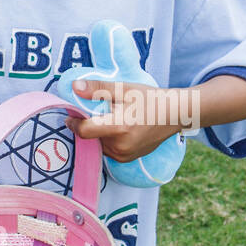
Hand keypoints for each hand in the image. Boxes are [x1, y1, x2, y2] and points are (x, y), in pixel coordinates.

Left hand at [68, 79, 184, 160]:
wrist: (175, 114)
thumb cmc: (149, 99)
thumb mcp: (123, 89)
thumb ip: (97, 89)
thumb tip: (74, 87)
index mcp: (118, 127)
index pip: (84, 131)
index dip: (74, 123)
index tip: (70, 115)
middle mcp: (120, 146)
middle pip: (90, 139)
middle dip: (87, 127)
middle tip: (91, 112)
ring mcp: (125, 155)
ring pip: (99, 146)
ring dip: (97, 134)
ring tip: (107, 119)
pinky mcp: (129, 158)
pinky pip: (109, 151)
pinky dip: (107, 140)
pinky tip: (115, 128)